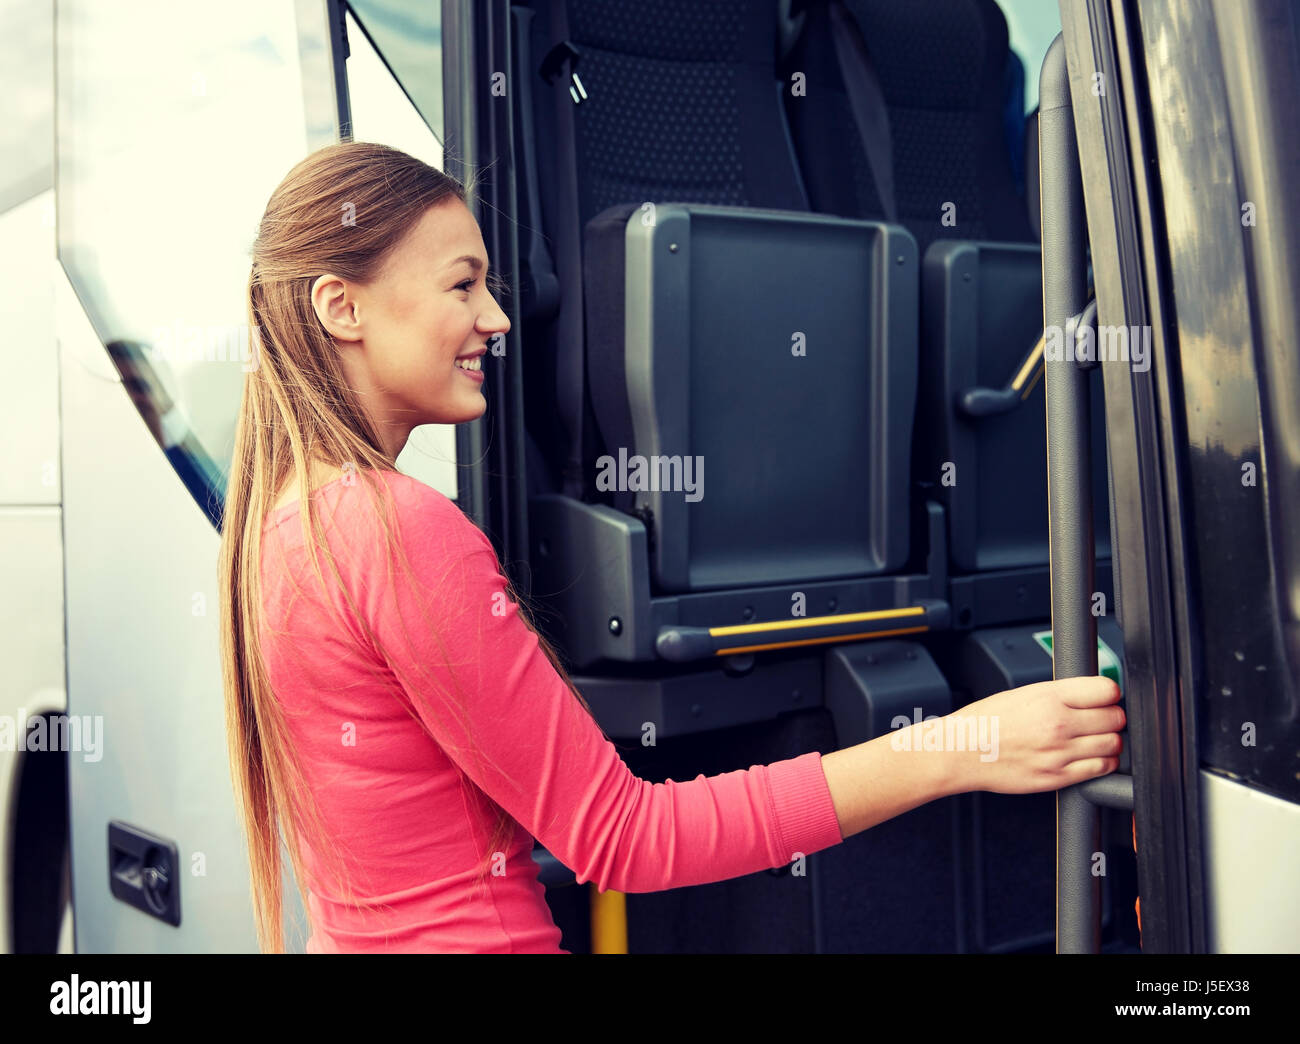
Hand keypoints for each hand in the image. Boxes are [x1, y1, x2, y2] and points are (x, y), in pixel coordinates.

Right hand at [946, 675, 1124, 794]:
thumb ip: (1060, 694)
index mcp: (1049, 697)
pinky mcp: (1058, 776)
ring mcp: (1060, 752)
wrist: (962, 751)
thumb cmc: (986, 721)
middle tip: (1101, 719)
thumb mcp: (1024, 693)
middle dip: (1112, 717)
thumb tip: (1092, 695)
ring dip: (1109, 740)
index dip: (1109, 694)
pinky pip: (1101, 768)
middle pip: (1116, 718)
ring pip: (1113, 744)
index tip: (1105, 698)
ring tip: (1094, 739)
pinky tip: (1091, 756)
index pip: (1107, 690)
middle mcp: (1058, 724)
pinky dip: (1104, 762)